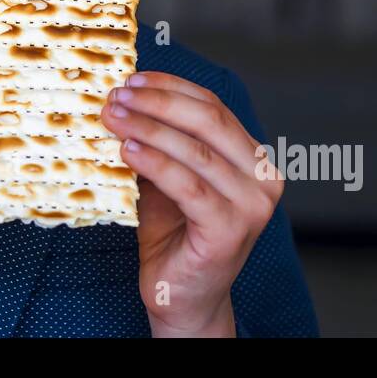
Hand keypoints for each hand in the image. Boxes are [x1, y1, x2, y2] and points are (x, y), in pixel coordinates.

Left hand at [101, 71, 283, 336]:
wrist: (183, 298)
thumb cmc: (175, 236)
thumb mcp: (166, 178)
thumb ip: (159, 142)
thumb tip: (122, 100)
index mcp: (252, 159)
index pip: (213, 107)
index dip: (171, 87)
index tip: (132, 79)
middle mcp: (262, 179)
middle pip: (208, 120)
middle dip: (157, 103)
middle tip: (118, 96)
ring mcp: (251, 206)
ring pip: (195, 150)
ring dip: (148, 128)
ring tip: (114, 118)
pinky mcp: (229, 230)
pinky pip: (187, 185)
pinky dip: (155, 162)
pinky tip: (127, 150)